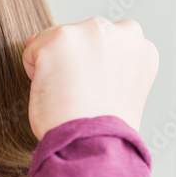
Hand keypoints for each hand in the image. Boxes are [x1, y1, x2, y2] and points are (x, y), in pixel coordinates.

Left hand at [21, 17, 158, 141]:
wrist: (93, 144)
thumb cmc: (99, 128)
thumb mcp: (113, 90)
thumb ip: (94, 61)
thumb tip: (35, 37)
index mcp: (142, 49)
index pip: (105, 46)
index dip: (92, 72)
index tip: (95, 94)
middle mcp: (123, 33)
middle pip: (81, 36)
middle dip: (73, 61)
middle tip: (82, 96)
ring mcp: (92, 32)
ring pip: (56, 40)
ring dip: (54, 64)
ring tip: (70, 95)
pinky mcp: (61, 38)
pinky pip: (33, 50)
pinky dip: (35, 71)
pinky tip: (54, 91)